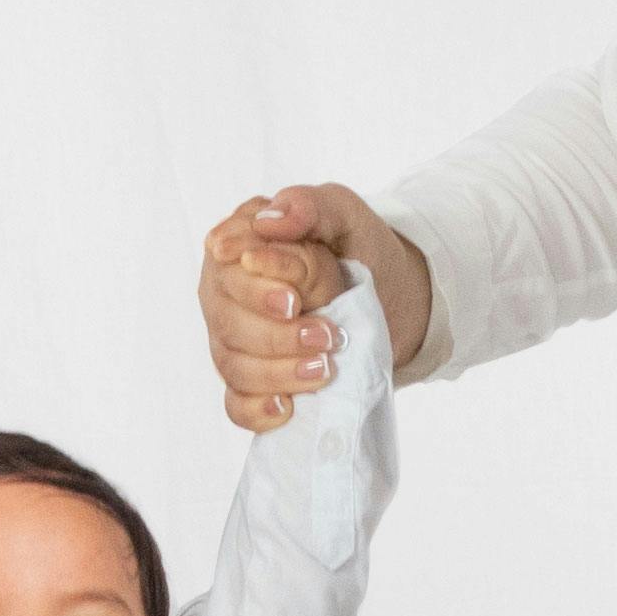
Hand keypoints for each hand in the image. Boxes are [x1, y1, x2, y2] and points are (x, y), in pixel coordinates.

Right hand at [198, 184, 431, 430]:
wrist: (391, 294)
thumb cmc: (355, 246)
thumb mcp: (342, 213)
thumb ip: (308, 205)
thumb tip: (269, 220)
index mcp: (238, 247)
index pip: (225, 271)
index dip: (254, 290)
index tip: (293, 300)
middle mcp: (226, 294)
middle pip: (226, 323)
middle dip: (275, 336)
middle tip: (327, 336)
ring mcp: (234, 340)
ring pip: (233, 366)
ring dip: (277, 373)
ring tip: (324, 368)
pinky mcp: (251, 380)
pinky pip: (237, 404)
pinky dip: (258, 410)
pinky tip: (287, 408)